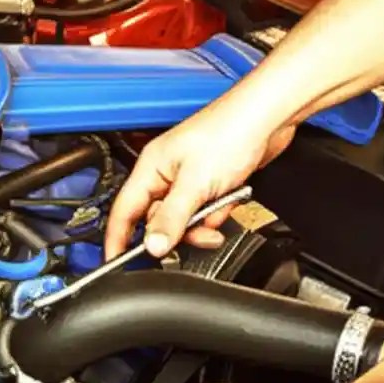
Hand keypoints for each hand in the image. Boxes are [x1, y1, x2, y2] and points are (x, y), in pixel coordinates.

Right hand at [104, 104, 295, 259]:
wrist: (268, 119)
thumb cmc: (229, 131)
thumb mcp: (194, 184)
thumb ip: (171, 219)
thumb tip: (152, 247)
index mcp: (150, 168)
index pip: (123, 212)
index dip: (117, 239)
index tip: (115, 263)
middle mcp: (165, 174)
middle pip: (158, 221)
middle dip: (178, 232)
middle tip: (195, 233)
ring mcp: (188, 180)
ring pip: (184, 220)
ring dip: (203, 224)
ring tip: (218, 212)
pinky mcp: (210, 184)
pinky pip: (205, 213)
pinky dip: (218, 213)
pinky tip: (229, 200)